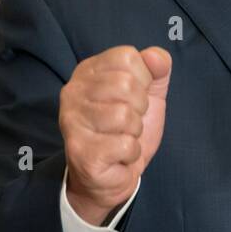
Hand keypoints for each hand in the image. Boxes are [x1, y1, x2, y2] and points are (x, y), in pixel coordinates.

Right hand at [59, 45, 170, 224]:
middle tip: (128, 122)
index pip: (127, 56)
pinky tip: (118, 156)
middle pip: (126, 85)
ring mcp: (72, 121)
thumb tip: (157, 56)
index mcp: (89, 70)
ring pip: (125, 115)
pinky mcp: (80, 151)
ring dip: (134, 132)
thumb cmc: (128, 128)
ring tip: (122, 137)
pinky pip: (125, 144)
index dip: (143, 79)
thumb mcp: (149, 92)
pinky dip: (131, 152)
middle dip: (140, 108)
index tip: (134, 96)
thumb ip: (158, 68)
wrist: (112, 175)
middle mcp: (73, 91)